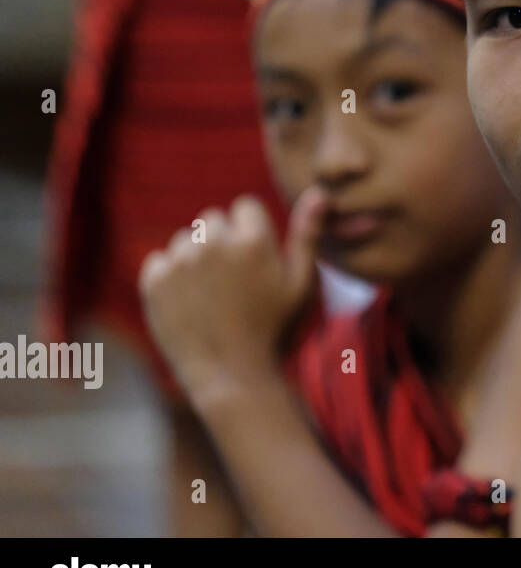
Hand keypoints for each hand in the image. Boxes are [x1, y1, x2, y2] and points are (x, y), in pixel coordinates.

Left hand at [139, 187, 327, 402]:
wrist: (232, 376)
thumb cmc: (276, 330)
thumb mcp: (303, 283)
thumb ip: (308, 234)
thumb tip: (319, 191)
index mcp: (253, 239)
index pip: (245, 207)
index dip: (253, 233)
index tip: (256, 262)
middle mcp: (213, 242)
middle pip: (212, 219)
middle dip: (222, 241)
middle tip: (233, 281)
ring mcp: (180, 261)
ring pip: (185, 240)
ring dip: (195, 258)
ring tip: (211, 295)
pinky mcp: (154, 281)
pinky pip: (160, 261)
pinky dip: (170, 277)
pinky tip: (189, 302)